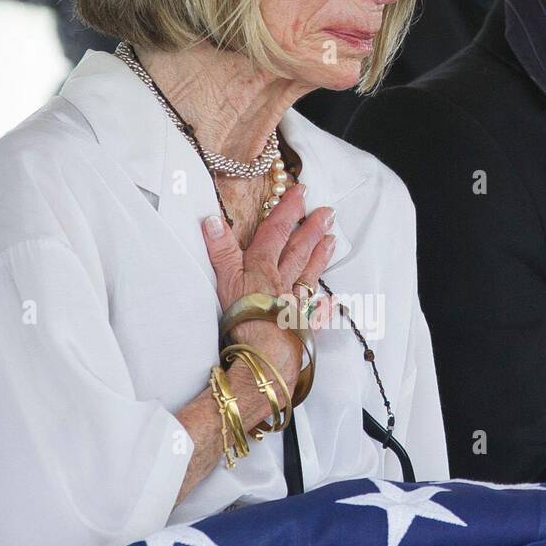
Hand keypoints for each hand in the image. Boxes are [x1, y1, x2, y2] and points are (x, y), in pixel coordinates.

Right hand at [202, 182, 334, 391]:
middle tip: (328, 212)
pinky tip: (329, 301)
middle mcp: (282, 281)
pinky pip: (313, 313)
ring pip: (308, 275)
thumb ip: (221, 249)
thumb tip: (213, 218)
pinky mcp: (299, 327)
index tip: (302, 191)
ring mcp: (293, 303)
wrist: (265, 353)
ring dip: (320, 256)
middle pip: (298, 249)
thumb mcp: (225, 279)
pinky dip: (321, 305)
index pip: (276, 231)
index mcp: (262, 266)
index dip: (288, 210)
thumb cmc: (243, 317)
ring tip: (333, 240)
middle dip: (312, 229)